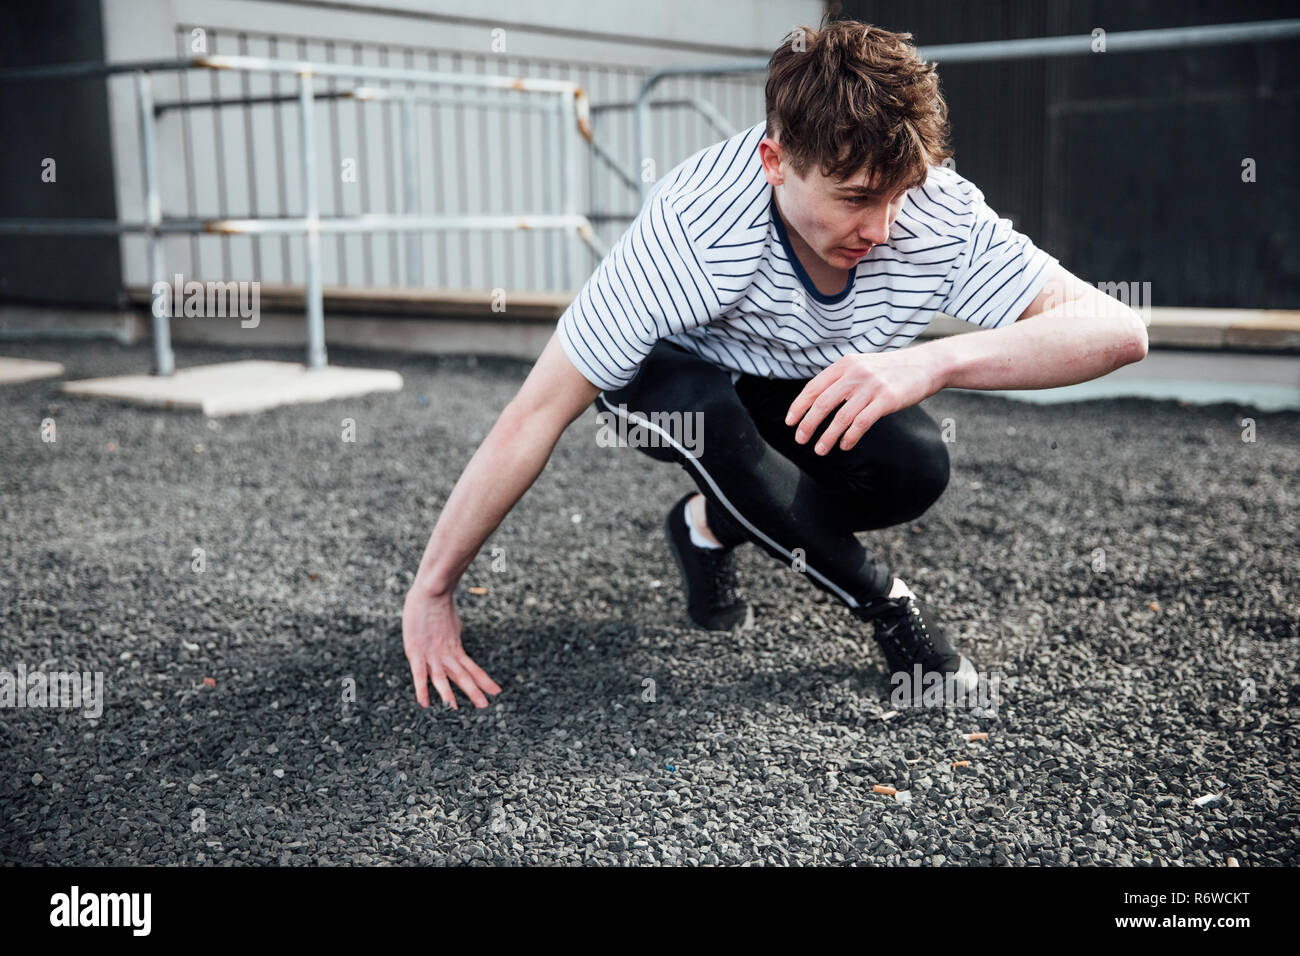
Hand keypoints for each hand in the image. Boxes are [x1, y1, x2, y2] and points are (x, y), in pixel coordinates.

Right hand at [403, 587, 501, 708]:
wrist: (432, 590)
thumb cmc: (438, 602)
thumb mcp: (451, 623)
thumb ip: (452, 636)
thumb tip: (454, 641)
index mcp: (455, 647)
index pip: (473, 668)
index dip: (484, 680)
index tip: (497, 691)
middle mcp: (446, 653)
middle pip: (462, 675)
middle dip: (473, 691)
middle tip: (485, 706)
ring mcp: (431, 653)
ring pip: (442, 678)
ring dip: (449, 694)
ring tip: (455, 709)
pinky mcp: (416, 651)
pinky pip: (419, 674)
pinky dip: (422, 689)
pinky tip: (424, 703)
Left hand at [784, 349, 942, 453]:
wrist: (926, 364)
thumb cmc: (891, 370)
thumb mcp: (862, 365)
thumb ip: (841, 378)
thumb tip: (817, 401)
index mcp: (845, 364)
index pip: (813, 387)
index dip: (799, 406)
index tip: (789, 422)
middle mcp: (855, 373)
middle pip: (822, 403)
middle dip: (808, 424)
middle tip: (800, 439)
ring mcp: (871, 386)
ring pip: (840, 417)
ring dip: (827, 437)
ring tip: (819, 450)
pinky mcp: (887, 400)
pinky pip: (861, 423)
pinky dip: (849, 437)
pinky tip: (845, 446)